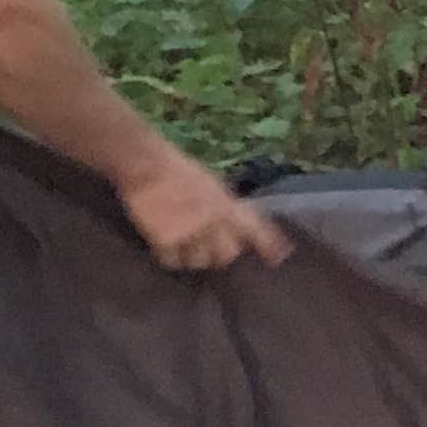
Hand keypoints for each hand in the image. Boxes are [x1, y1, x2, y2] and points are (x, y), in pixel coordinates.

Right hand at [118, 147, 292, 273]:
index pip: (255, 228)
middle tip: (208, 247)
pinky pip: (173, 261)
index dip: (269, 243)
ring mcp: (191, 232)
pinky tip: (165, 245)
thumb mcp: (209, 184)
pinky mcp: (167, 240)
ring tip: (184, 244)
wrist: (145, 164)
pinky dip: (170, 256)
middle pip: (227, 255)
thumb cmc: (176, 170)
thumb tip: (233, 229)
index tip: (280, 256)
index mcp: (226, 203)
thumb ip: (224, 206)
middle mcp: (213, 221)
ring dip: (193, 257)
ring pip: (199, 261)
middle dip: (220, 254)